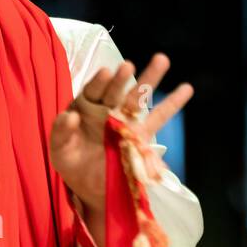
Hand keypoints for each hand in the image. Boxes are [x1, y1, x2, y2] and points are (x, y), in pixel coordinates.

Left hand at [49, 53, 192, 211]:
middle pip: (115, 91)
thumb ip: (60, 132)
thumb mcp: (60, 150)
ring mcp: (125, 121)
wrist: (90, 187)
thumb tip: (69, 116)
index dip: (99, 83)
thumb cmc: (72, 162)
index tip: (106, 73)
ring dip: (149, 80)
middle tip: (127, 66)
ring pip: (138, 98)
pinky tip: (186, 89)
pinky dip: (172, 104)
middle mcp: (106, 110)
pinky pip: (158, 118)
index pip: (92, 92)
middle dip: (121, 79)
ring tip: (161, 59)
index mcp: (85, 108)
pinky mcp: (141, 136)